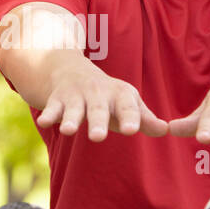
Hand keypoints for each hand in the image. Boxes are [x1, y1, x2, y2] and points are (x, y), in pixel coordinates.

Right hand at [37, 58, 168, 140]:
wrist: (72, 71)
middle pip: (98, 110)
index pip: (127, 108)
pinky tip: (44, 122)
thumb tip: (165, 130)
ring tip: (67, 131)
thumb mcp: (127, 104)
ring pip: (74, 109)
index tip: (132, 130)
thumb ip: (144, 119)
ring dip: (70, 119)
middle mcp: (98, 93)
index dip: (131, 118)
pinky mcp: (58, 99)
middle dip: (97, 122)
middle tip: (97, 137)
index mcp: (119, 95)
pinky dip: (48, 114)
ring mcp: (76, 96)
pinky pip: (52, 107)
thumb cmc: (107, 97)